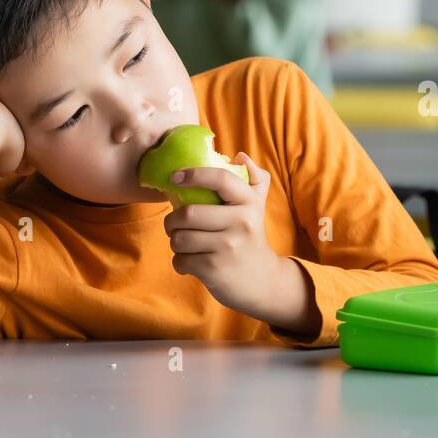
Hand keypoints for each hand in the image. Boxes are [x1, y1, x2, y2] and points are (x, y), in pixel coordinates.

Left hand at [163, 154, 281, 320]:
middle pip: (189, 213)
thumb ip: (254, 178)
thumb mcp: (257, 206)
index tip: (174, 177)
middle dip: (172, 220)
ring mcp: (228, 247)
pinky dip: (179, 262)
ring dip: (175, 242)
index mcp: (249, 202)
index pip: (220, 179)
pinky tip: (190, 262)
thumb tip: (240, 155)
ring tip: (184, 243)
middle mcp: (242, 222)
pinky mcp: (215, 270)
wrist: (264, 282)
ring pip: (180, 239)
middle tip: (174, 223)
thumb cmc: (251, 236)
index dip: (194, 175)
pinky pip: (181, 260)